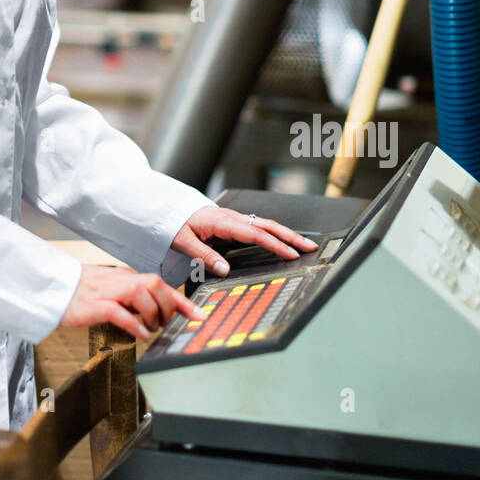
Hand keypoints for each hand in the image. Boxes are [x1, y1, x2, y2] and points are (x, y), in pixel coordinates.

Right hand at [60, 263, 210, 340]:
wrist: (53, 287)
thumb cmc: (80, 293)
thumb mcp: (111, 292)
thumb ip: (131, 301)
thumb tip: (151, 317)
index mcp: (126, 277)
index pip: (161, 285)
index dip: (182, 302)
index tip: (199, 316)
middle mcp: (120, 280)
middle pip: (155, 284)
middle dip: (166, 307)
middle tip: (163, 324)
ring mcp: (107, 291)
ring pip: (141, 293)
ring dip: (152, 314)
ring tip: (151, 328)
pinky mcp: (94, 305)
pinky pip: (119, 311)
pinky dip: (134, 323)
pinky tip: (139, 333)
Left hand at [170, 206, 317, 278]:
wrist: (169, 209)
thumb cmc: (175, 225)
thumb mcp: (184, 242)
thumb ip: (204, 256)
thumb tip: (225, 270)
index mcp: (223, 222)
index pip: (255, 234)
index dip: (275, 244)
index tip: (292, 254)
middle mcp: (232, 218)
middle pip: (268, 225)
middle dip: (291, 236)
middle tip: (310, 247)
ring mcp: (234, 218)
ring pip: (266, 224)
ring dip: (286, 234)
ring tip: (304, 244)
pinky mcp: (233, 222)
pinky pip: (259, 225)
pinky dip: (275, 232)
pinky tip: (283, 240)